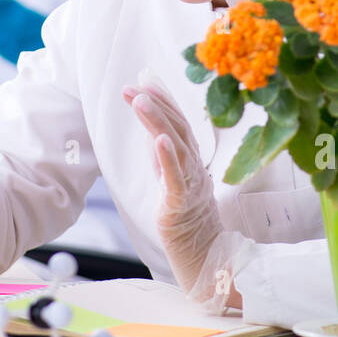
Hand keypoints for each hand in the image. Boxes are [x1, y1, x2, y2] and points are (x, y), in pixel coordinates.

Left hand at [123, 74, 243, 311]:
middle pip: (178, 128)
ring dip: (158, 121)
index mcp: (192, 159)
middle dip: (155, 105)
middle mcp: (194, 166)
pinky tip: (159, 139)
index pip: (178, 122)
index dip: (162, 100)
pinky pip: (176, 177)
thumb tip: (151, 124)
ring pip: (177, 146)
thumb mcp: (171, 176)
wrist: (204, 255)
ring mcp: (190, 183)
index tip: (143, 81)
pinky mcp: (181, 203)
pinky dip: (168, 157)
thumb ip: (163, 151)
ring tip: (141, 102)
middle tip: (133, 87)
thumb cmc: (187, 215)